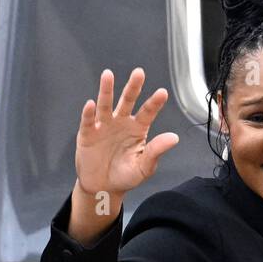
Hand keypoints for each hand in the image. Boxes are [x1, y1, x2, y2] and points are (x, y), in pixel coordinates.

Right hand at [75, 68, 178, 197]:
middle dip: (133, 87)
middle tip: (139, 73)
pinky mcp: (88, 134)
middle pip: (128, 101)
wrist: (103, 188)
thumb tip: (174, 138)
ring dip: (106, 90)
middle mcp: (121, 122)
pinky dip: (89, 113)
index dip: (154, 103)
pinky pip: (88, 121)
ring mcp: (104, 126)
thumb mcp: (144, 167)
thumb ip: (156, 151)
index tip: (162, 93)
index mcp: (137, 129)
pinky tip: (91, 104)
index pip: (147, 112)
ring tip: (108, 75)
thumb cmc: (126, 176)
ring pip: (106, 104)